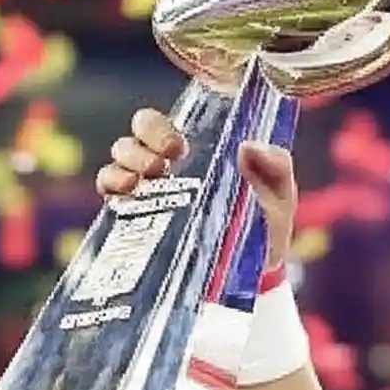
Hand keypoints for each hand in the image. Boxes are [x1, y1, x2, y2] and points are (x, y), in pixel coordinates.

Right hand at [95, 108, 297, 269]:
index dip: (163, 124)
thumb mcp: (279, 192)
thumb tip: (249, 146)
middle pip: (141, 130)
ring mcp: (152, 185)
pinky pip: (109, 186)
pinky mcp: (136, 212)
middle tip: (167, 160)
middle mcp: (173, 161)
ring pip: (122, 154)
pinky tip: (124, 192)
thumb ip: (275, 166)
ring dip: (127, 158)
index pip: (174, 119)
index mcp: (204, 147)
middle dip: (147, 136)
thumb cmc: (267, 222)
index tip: (178, 146)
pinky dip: (109, 182)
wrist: (255, 270)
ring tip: (145, 178)